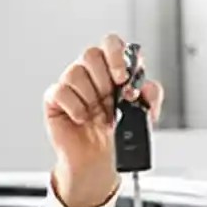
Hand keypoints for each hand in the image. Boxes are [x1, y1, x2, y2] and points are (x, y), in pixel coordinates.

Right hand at [43, 33, 164, 206]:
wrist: (99, 162)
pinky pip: (61, 91)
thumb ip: (150, 97)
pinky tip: (82, 119)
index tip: (122, 78)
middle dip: (103, 79)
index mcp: (113, 70)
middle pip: (91, 53)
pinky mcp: (55, 98)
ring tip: (96, 115)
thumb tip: (146, 86)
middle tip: (110, 99)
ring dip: (90, 97)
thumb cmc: (118, 134)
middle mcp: (92, 73)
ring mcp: (72, 84)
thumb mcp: (143, 115)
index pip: (112, 44)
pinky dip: (75, 107)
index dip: (117, 55)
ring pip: (75, 72)